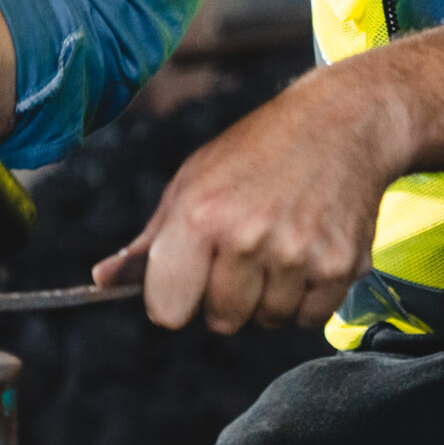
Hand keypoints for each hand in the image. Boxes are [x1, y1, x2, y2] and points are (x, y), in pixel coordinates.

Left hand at [93, 63, 407, 334]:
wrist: (341, 123)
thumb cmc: (256, 152)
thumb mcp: (192, 182)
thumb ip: (150, 242)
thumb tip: (102, 280)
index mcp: (201, 215)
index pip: (168, 310)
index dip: (176, 297)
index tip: (188, 277)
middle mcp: (248, 238)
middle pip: (221, 321)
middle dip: (227, 295)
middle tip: (244, 248)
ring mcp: (299, 254)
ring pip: (268, 321)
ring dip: (269, 296)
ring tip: (278, 243)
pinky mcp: (341, 266)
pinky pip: (309, 318)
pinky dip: (306, 297)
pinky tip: (307, 251)